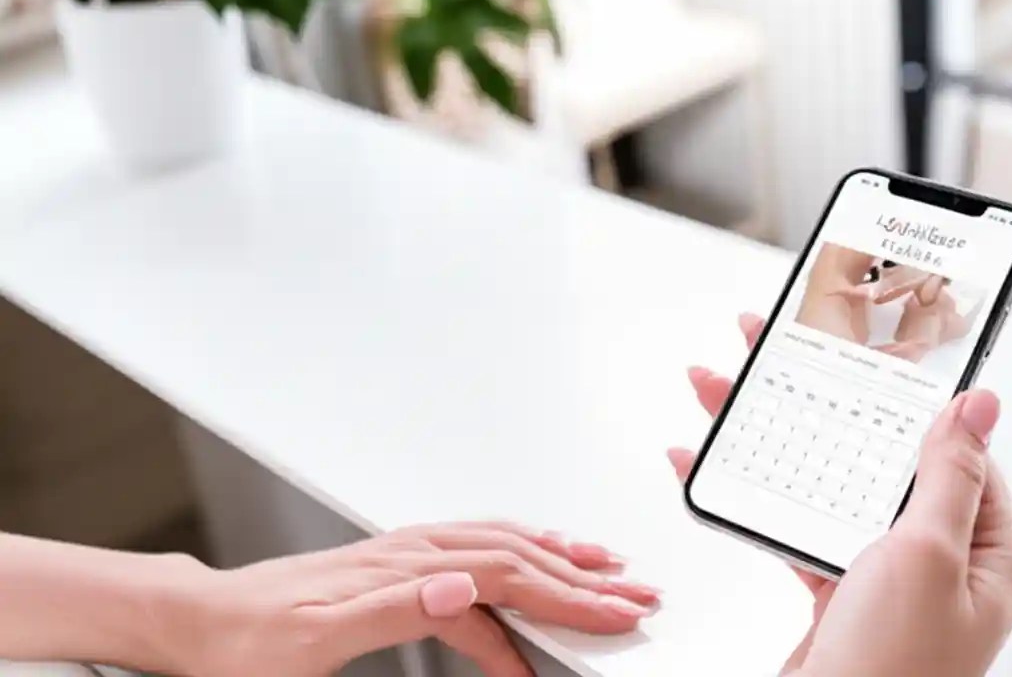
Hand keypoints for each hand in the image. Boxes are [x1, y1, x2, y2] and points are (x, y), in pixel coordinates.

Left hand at [176, 522, 657, 676]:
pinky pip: (475, 546)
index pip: (508, 579)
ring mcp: (405, 553)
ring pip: (502, 544)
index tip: (614, 616)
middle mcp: (411, 552)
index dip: (567, 598)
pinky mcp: (397, 562)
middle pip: (517, 555)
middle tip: (637, 593)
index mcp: (404, 571)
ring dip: (559, 556)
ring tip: (605, 566)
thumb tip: (464, 588)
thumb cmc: (252, 639)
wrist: (202, 618)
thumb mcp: (317, 638)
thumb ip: (395, 610)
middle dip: (583, 576)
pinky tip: (529, 557)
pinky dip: (518, 550)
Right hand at [674, 314, 1011, 676]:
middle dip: (818, 404)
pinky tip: (713, 464)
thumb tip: (979, 407)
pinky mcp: (844, 593)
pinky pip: (800, 527)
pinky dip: (757, 496)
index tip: (863, 349)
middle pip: (880, 457)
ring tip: (722, 392)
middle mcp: (946, 559)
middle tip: (772, 352)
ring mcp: (892, 577)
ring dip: (771, 439)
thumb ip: (948, 476)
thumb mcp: (926, 556)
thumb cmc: (895, 673)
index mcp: (992, 550)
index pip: (954, 447)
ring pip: (833, 484)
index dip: (902, 394)